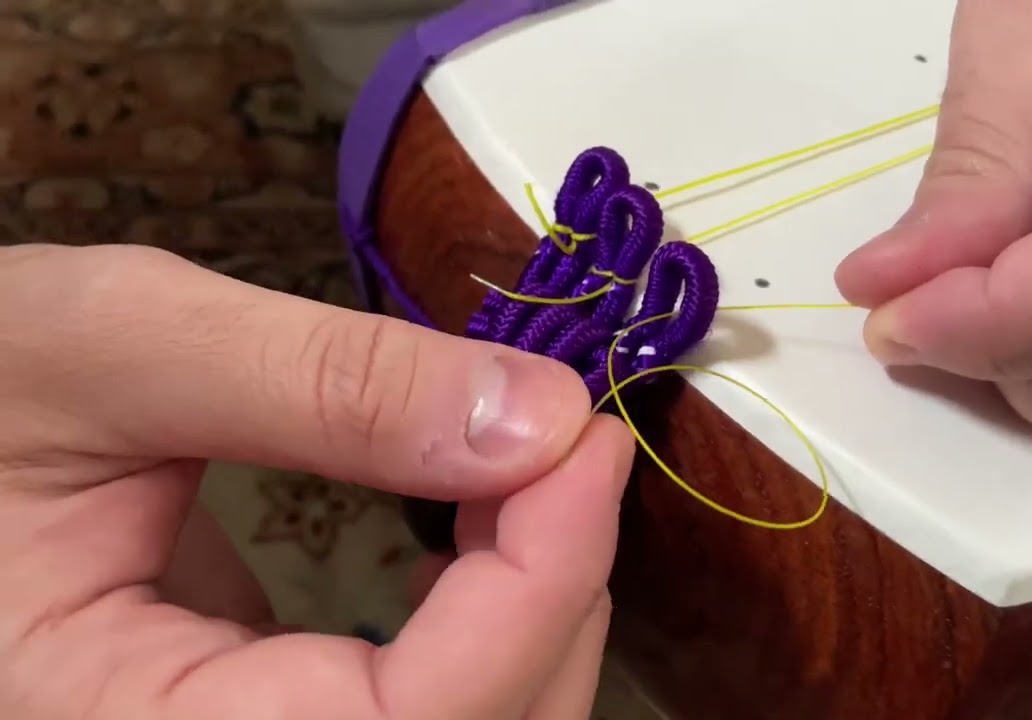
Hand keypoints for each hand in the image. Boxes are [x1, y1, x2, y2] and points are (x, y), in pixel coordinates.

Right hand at [0, 244, 632, 718]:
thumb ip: (324, 385)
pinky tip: (481, 541)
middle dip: (555, 601)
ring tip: (535, 476)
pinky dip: (495, 630)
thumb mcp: (114, 346)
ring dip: (540, 615)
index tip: (584, 443)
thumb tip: (537, 419)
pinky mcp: (264, 718)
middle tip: (568, 444)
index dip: (530, 594)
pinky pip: (426, 715)